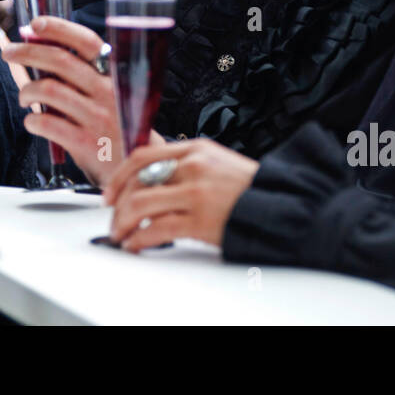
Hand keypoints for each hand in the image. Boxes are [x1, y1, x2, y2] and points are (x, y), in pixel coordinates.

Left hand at [0, 15, 158, 185]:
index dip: (60, 29)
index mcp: (116, 76)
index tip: (36, 24)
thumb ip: (82, 76)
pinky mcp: (86, 143)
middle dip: (27, 52)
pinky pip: (47, 123)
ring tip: (24, 97)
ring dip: (27, 90)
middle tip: (9, 52)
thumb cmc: (121, 128)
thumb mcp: (111, 96)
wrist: (140, 169)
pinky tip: (33, 122)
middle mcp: (109, 92)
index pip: (87, 42)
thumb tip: (41, 51)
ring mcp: (98, 117)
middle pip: (60, 61)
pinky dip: (32, 120)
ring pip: (49, 90)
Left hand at [104, 139, 259, 251]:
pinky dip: (138, 239)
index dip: (119, 176)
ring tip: (121, 234)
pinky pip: (156, 229)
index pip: (142, 154)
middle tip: (113, 220)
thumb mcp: (218, 163)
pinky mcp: (201, 220)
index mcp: (195, 149)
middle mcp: (193, 166)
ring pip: (139, 204)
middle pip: (136, 181)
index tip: (109, 193)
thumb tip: (152, 179)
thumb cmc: (251, 191)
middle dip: (117, 205)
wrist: (286, 207)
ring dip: (122, 223)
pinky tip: (136, 245)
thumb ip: (187, 166)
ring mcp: (196, 192)